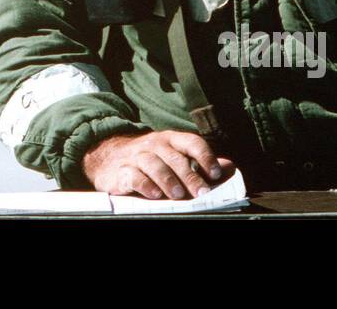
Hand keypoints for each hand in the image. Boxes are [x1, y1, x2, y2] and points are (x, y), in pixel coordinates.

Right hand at [82, 131, 235, 199]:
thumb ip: (201, 163)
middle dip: (190, 176)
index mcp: (170, 140)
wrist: (107, 158)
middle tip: (202, 193)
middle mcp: (154, 144)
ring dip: (168, 180)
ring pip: (154, 164)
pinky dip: (146, 185)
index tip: (215, 174)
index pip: (191, 142)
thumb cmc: (148, 159)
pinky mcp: (121, 171)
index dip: (205, 156)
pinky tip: (155, 195)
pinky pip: (134, 176)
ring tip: (178, 196)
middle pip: (174, 157)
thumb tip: (229, 167)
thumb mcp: (174, 157)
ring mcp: (136, 156)